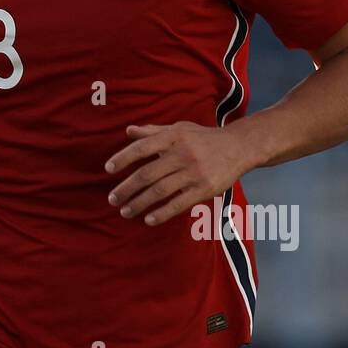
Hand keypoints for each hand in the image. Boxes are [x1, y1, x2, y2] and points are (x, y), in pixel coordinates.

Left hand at [104, 122, 253, 225]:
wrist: (239, 147)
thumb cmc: (204, 137)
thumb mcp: (179, 128)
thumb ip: (153, 131)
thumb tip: (129, 131)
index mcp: (173, 137)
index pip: (141, 148)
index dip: (123, 158)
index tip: (108, 169)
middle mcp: (182, 154)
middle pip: (147, 174)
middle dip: (126, 188)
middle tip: (112, 199)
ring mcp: (194, 173)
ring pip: (159, 191)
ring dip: (139, 203)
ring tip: (125, 211)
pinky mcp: (205, 189)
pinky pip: (179, 204)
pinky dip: (162, 213)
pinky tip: (148, 219)